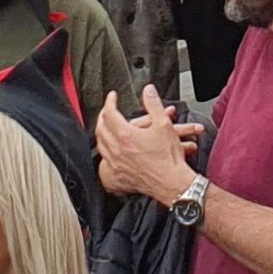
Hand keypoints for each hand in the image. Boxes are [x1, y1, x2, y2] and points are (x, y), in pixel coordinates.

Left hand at [95, 87, 199, 202]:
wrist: (171, 182)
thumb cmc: (169, 158)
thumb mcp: (164, 125)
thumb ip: (154, 104)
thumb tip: (148, 91)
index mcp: (126, 135)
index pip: (110, 113)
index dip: (110, 102)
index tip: (112, 97)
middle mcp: (117, 150)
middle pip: (101, 128)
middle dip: (103, 116)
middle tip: (108, 110)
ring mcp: (116, 164)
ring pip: (100, 145)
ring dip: (102, 133)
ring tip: (106, 127)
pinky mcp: (118, 176)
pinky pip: (104, 162)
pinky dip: (104, 153)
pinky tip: (107, 152)